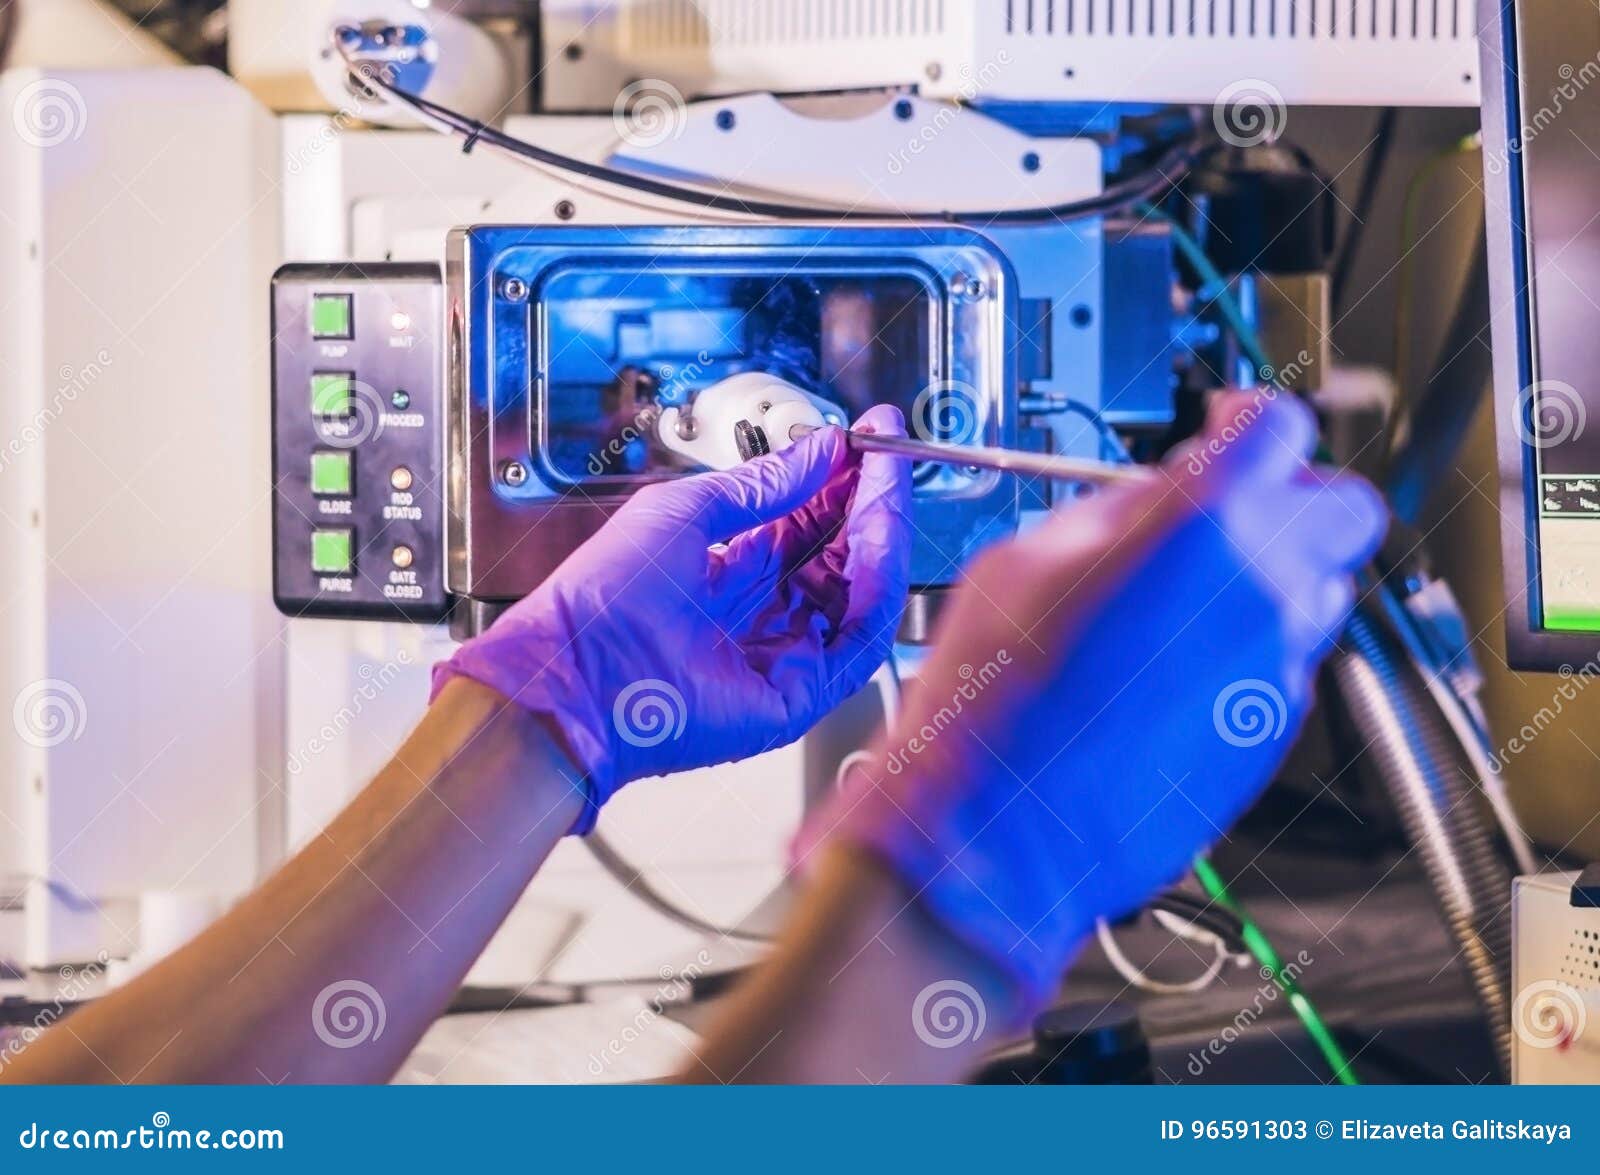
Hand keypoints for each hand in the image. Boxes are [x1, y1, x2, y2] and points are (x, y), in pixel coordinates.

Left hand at [434, 405, 912, 832]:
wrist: (575, 670)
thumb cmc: (601, 598)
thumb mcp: (686, 511)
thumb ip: (762, 483)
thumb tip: (819, 451)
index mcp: (727, 575)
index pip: (806, 524)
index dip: (839, 482)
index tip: (865, 440)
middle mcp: (760, 616)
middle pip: (840, 556)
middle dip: (868, 500)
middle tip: (887, 453)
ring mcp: (782, 656)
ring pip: (858, 595)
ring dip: (880, 534)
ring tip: (887, 484)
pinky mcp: (797, 695)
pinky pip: (857, 641)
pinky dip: (876, 588)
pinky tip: (878, 537)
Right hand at [795, 393, 1387, 1009]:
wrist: (999, 830)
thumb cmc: (992, 701)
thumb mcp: (1026, 557)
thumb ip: (1119, 509)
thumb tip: (1165, 491)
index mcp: (1201, 520)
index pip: (1281, 427)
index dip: (1247, 422)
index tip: (1220, 434)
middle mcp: (1262, 588)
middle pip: (1343, 508)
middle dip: (1293, 498)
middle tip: (1226, 511)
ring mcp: (1277, 666)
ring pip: (1321, 589)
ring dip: (1272, 576)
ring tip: (1185, 601)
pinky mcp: (1272, 731)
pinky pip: (1286, 663)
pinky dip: (1248, 650)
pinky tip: (1170, 673)